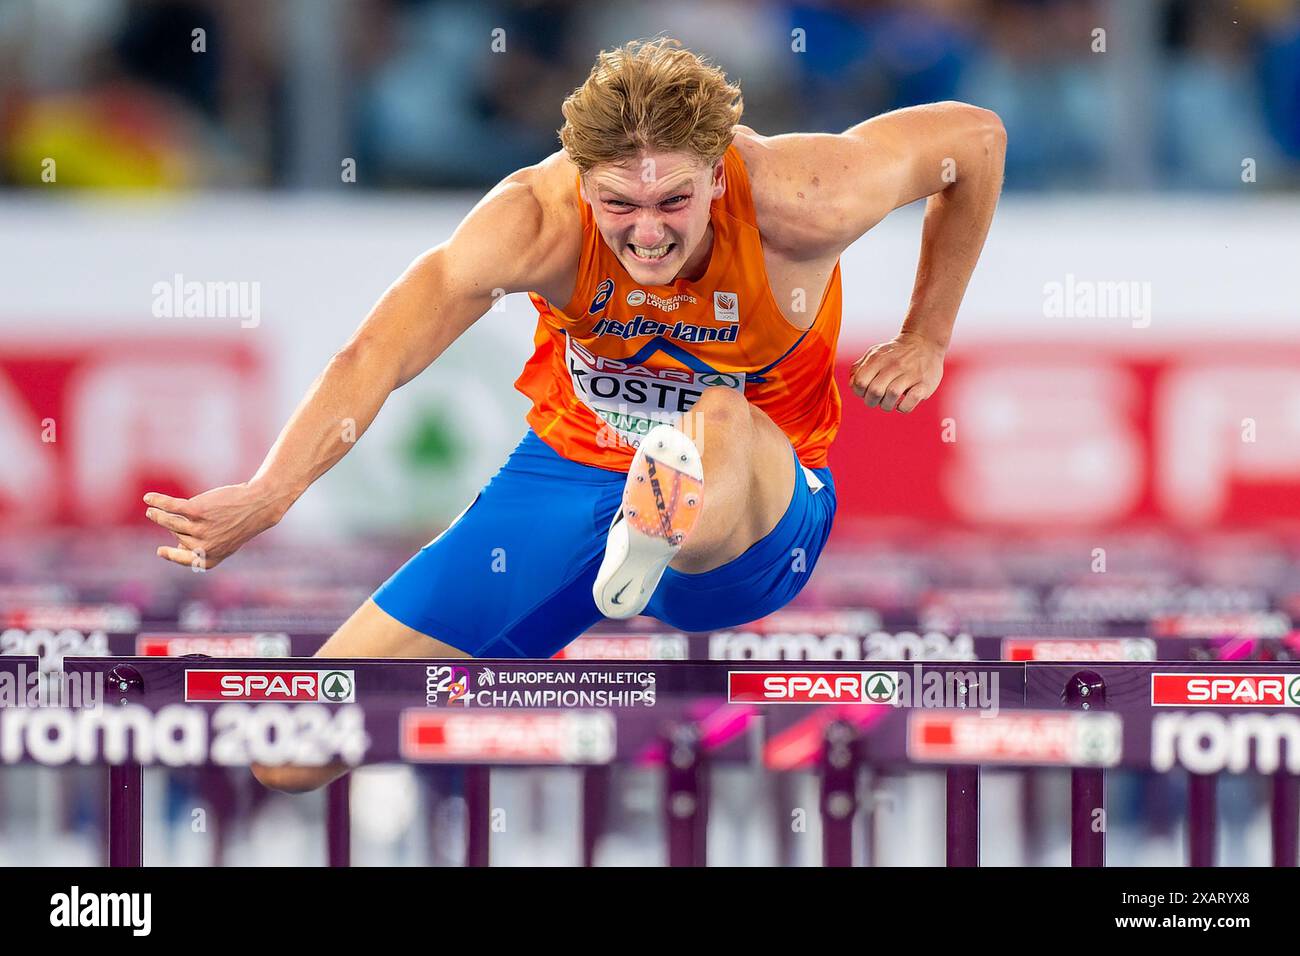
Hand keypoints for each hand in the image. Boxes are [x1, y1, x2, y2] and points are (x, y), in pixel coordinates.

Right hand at [144, 481, 287, 570]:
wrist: (260, 504)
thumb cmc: (243, 520)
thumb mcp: (227, 540)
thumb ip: (207, 546)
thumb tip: (179, 546)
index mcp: (212, 557)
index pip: (187, 560)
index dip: (173, 556)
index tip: (160, 551)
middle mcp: (204, 546)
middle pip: (179, 535)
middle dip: (173, 526)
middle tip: (162, 516)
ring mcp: (200, 529)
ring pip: (170, 522)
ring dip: (157, 515)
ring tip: (151, 510)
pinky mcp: (197, 511)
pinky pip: (170, 507)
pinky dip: (158, 502)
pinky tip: (149, 498)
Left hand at [849, 331, 945, 412]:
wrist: (925, 342)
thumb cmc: (895, 353)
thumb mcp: (874, 353)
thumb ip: (859, 368)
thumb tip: (852, 385)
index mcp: (879, 359)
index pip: (860, 382)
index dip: (859, 392)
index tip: (866, 391)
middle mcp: (894, 365)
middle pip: (875, 391)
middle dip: (872, 401)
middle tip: (877, 399)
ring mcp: (910, 374)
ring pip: (891, 396)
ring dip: (887, 405)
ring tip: (890, 402)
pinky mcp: (924, 385)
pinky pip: (909, 402)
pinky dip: (902, 408)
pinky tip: (902, 403)